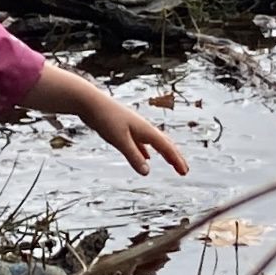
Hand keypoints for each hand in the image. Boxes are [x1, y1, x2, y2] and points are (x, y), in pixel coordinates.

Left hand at [27, 62, 190, 175]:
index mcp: (146, 130)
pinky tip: (147, 158)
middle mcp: (144, 128)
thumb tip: (147, 172)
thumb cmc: (105, 119)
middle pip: (165, 144)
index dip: (177, 160)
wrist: (90, 101)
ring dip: (165, 153)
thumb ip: (133, 156)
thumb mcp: (120, 140)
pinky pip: (142, 143)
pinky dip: (148, 152)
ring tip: (171, 162)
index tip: (185, 173)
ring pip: (155, 143)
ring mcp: (135, 128)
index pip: (166, 148)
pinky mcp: (125, 129)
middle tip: (184, 170)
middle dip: (175, 157)